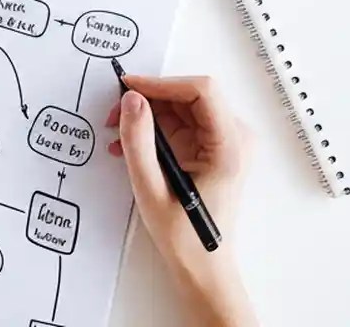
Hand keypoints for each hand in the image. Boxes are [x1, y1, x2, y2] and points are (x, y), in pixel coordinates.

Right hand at [107, 76, 256, 326]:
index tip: (127, 89)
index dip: (161, 83)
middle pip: (190, 96)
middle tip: (114, 115)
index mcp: (230, 146)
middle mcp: (235, 138)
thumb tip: (131, 99)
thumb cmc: (184, 235)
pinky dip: (154, 128)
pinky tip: (130, 146)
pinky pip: (182, 124)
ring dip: (148, 114)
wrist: (203, 266)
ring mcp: (226, 143)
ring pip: (183, 107)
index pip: (201, 91)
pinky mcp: (213, 149)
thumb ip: (139, 141)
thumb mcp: (151, 188)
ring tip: (117, 135)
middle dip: (149, 99)